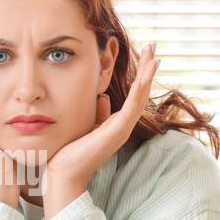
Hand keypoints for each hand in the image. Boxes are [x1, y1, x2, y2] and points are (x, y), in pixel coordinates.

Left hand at [40, 42, 159, 218]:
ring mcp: (122, 128)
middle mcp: (123, 125)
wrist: (65, 172)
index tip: (145, 55)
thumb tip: (103, 96)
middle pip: (141, 92)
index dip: (140, 74)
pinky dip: (140, 88)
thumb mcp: (87, 124)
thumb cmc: (72, 151)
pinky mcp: (118, 130)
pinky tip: (147, 72)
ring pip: (140, 96)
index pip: (133, 94)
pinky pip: (133, 105)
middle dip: (147, 69)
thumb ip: (98, 112)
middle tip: (154, 46)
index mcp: (116, 123)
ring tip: (155, 54)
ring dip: (148, 74)